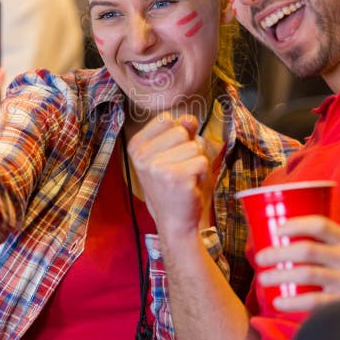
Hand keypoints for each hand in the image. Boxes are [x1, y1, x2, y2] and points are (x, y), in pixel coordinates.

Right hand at [126, 113, 213, 238]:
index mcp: (136, 146)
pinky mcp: (175, 177)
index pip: (166, 120)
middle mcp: (141, 155)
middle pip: (181, 131)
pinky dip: (203, 174)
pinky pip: (202, 161)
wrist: (175, 221)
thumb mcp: (171, 153)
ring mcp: (156, 166)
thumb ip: (179, 131)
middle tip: (180, 170)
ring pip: (195, 146)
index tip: (169, 156)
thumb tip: (189, 118)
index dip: (177, 136)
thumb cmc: (174, 185)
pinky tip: (191, 186)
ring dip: (197, 162)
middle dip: (189, 149)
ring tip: (186, 178)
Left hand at [254, 216, 339, 312]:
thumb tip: (279, 232)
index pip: (320, 224)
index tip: (276, 230)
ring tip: (263, 277)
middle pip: (307, 250)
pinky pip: (314, 303)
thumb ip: (324, 238)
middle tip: (260, 257)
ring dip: (279, 275)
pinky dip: (293, 303)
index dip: (295, 224)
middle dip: (278, 252)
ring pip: (307, 274)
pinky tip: (279, 302)